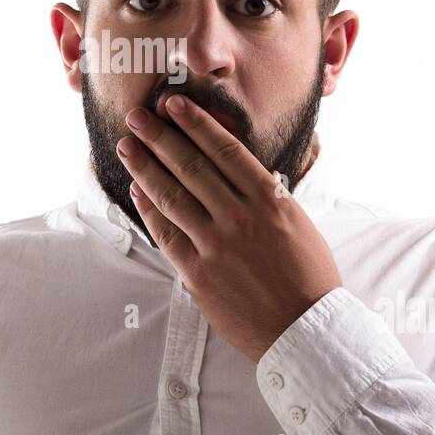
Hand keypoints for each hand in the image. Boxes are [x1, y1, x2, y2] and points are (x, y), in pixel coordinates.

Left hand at [117, 94, 342, 363]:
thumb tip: (241, 169)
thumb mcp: (297, 222)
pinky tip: (137, 191)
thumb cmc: (308, 276)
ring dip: (145, 167)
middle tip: (137, 117)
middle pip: (190, 167)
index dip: (195, 123)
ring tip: (127, 147)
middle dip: (159, 137)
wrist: (305, 330)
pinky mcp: (198, 273)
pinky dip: (148, 209)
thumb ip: (266, 195)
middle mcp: (239, 217)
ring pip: (171, 196)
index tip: (173, 104)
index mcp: (268, 200)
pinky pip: (165, 234)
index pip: (224, 150)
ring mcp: (216, 245)